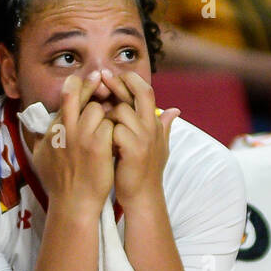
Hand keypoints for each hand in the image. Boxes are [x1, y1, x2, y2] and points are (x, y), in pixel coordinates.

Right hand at [29, 71, 114, 214]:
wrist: (73, 204)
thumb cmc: (57, 184)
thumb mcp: (39, 158)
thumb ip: (38, 138)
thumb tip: (33, 126)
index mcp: (53, 128)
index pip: (67, 95)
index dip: (79, 85)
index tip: (90, 81)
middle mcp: (65, 128)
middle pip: (79, 94)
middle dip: (92, 87)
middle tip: (104, 83)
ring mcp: (82, 136)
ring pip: (99, 109)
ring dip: (106, 114)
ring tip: (110, 125)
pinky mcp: (98, 146)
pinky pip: (110, 125)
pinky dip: (114, 130)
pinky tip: (116, 138)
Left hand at [100, 70, 178, 208]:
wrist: (142, 196)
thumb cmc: (145, 171)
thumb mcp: (158, 146)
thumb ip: (163, 125)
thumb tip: (175, 110)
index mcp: (154, 123)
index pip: (145, 91)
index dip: (129, 80)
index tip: (111, 75)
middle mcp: (151, 127)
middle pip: (138, 93)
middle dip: (118, 84)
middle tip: (102, 77)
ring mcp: (144, 138)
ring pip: (121, 111)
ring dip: (106, 112)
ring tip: (96, 119)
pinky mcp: (133, 150)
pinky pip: (115, 130)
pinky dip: (104, 131)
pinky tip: (97, 136)